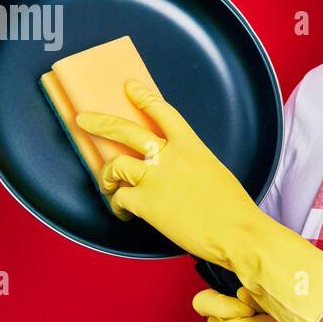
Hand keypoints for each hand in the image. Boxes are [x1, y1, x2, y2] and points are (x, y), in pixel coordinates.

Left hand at [76, 79, 322, 321]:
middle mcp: (170, 157)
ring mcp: (156, 179)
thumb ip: (190, 163)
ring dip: (107, 175)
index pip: (163, 112)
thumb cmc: (233, 210)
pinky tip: (124, 212)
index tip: (130, 87)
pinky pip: (119, 199)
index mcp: (191, 147)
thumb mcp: (215, 172)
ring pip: (115, 165)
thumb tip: (172, 168)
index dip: (144, 98)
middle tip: (84, 119)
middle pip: (126, 131)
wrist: (238, 234)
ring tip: (108, 184)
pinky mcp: (147, 205)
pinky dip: (118, 206)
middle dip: (100, 123)